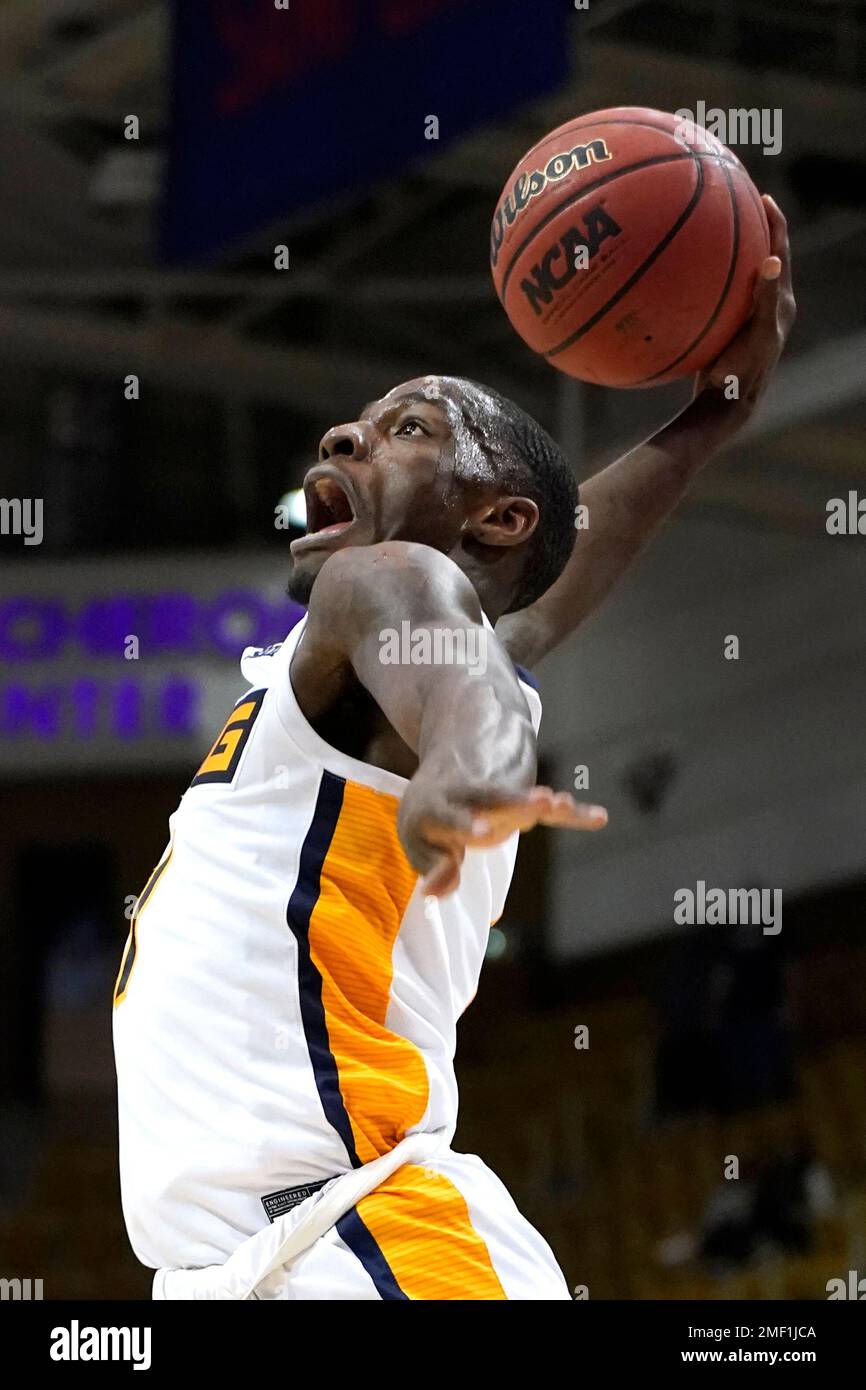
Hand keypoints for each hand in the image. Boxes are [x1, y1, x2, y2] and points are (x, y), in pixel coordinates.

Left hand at [398, 780, 607, 897]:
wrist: (457, 756)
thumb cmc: (433, 816)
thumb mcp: (420, 842)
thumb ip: (433, 868)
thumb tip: (434, 892)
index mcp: (436, 804)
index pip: (447, 818)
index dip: (465, 824)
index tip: (482, 832)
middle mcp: (466, 794)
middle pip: (489, 797)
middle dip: (509, 801)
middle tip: (532, 803)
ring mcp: (496, 794)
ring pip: (518, 797)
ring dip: (537, 801)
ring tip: (560, 802)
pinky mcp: (522, 800)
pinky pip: (549, 812)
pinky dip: (572, 816)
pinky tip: (599, 817)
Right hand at [682, 195, 795, 451]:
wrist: (727, 402)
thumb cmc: (743, 371)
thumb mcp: (757, 334)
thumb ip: (764, 298)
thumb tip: (774, 260)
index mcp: (780, 301)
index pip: (781, 250)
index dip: (774, 222)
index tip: (761, 196)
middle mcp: (767, 304)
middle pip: (762, 254)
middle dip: (750, 227)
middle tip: (735, 200)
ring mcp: (746, 316)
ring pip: (739, 274)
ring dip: (728, 250)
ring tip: (709, 227)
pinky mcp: (729, 327)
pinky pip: (718, 293)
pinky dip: (707, 279)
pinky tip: (682, 273)